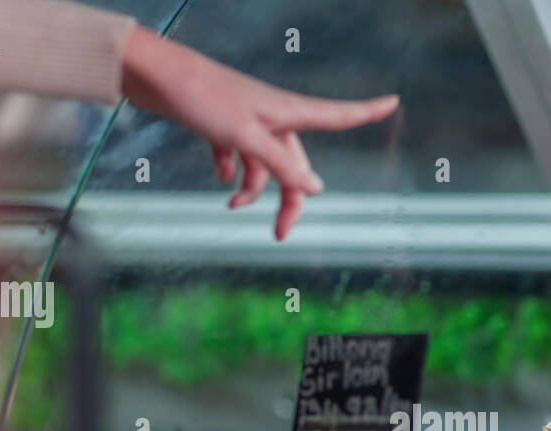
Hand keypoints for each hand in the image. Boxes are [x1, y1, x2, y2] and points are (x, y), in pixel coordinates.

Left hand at [122, 27, 398, 239]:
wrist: (156, 77)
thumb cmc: (203, 98)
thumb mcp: (246, 137)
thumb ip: (281, 164)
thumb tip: (316, 189)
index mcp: (287, 114)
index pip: (338, 114)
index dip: (367, 111)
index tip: (394, 100)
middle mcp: (273, 118)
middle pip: (294, 165)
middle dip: (288, 199)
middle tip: (279, 235)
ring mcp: (249, 123)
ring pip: (264, 166)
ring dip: (251, 189)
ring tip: (232, 206)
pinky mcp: (225, 125)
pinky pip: (238, 156)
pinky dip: (231, 171)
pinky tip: (219, 177)